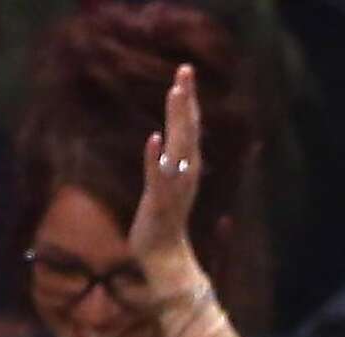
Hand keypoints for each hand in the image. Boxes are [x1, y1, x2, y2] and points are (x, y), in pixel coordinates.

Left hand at [128, 62, 203, 289]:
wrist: (164, 258)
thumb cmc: (164, 223)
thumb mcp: (167, 185)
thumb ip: (168, 162)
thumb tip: (164, 140)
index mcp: (187, 169)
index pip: (190, 129)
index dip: (189, 101)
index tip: (186, 73)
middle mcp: (185, 175)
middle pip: (188, 131)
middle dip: (186, 101)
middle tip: (185, 70)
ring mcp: (173, 188)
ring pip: (178, 148)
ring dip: (177, 120)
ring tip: (175, 92)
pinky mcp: (159, 203)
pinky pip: (157, 177)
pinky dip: (156, 158)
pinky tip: (153, 138)